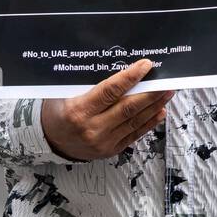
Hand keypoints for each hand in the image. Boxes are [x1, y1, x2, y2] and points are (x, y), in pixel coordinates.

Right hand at [40, 58, 173, 160]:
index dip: (130, 77)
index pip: (110, 91)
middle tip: (165, 81)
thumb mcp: (66, 93)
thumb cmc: (58, 111)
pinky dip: (149, 123)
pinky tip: (160, 112)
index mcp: (79, 110)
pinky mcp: (110, 150)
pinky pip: (134, 135)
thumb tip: (122, 71)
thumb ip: (92, 85)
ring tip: (167, 93)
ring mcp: (103, 142)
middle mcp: (92, 128)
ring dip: (154, 106)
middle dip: (149, 93)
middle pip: (127, 108)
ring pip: (134, 121)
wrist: (50, 141)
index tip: (145, 65)